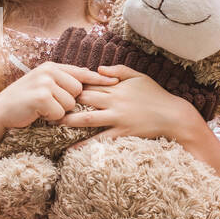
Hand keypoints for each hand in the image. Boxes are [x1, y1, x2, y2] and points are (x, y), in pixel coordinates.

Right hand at [0, 61, 117, 130]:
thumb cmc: (23, 102)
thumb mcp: (42, 85)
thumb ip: (61, 81)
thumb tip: (86, 78)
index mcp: (51, 67)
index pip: (81, 72)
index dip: (99, 78)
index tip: (116, 81)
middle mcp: (49, 71)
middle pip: (79, 91)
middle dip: (68, 103)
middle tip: (50, 105)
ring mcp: (44, 83)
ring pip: (70, 104)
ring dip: (58, 112)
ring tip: (42, 110)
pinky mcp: (41, 97)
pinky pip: (60, 113)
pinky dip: (51, 118)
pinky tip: (38, 114)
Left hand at [58, 65, 208, 146]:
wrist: (174, 116)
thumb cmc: (156, 95)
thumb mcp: (139, 77)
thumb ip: (118, 70)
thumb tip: (98, 69)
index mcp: (116, 87)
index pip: (88, 84)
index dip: (71, 85)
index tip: (56, 86)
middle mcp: (113, 101)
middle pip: (83, 99)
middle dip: (64, 101)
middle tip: (46, 103)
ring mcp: (117, 118)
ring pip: (87, 118)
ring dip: (68, 120)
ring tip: (52, 123)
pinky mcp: (122, 133)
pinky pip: (99, 139)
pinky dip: (84, 144)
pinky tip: (70, 149)